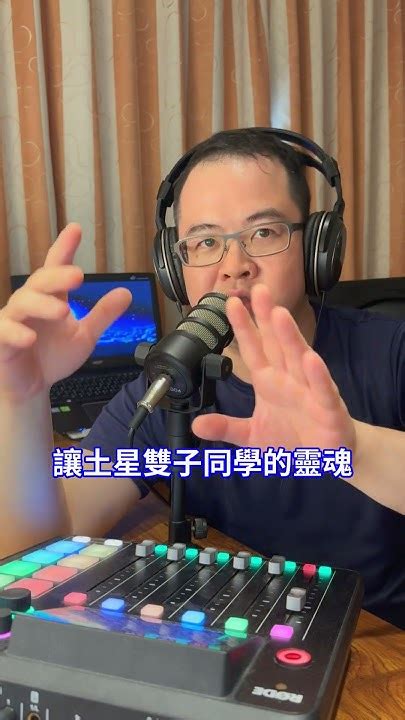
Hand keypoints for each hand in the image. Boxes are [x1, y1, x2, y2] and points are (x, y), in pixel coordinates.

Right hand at [0, 223, 131, 400]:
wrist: (32, 388)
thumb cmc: (52, 357)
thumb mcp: (85, 336)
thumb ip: (102, 315)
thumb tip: (125, 294)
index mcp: (51, 299)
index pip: (56, 268)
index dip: (64, 248)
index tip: (76, 230)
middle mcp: (31, 304)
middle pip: (40, 281)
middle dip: (57, 275)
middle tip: (78, 275)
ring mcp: (14, 320)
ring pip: (22, 302)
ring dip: (42, 304)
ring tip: (62, 311)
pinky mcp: (2, 340)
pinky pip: (4, 331)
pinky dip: (15, 332)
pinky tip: (29, 337)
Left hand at [192, 284, 356, 453]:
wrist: (328, 458)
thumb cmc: (292, 439)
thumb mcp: (252, 436)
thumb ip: (227, 427)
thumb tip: (196, 425)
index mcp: (270, 383)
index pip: (254, 350)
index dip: (243, 327)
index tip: (230, 304)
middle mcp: (290, 380)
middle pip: (277, 344)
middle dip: (267, 318)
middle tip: (259, 290)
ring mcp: (310, 392)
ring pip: (299, 359)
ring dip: (290, 337)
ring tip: (279, 314)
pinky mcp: (329, 409)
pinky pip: (322, 390)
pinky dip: (317, 375)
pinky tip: (310, 359)